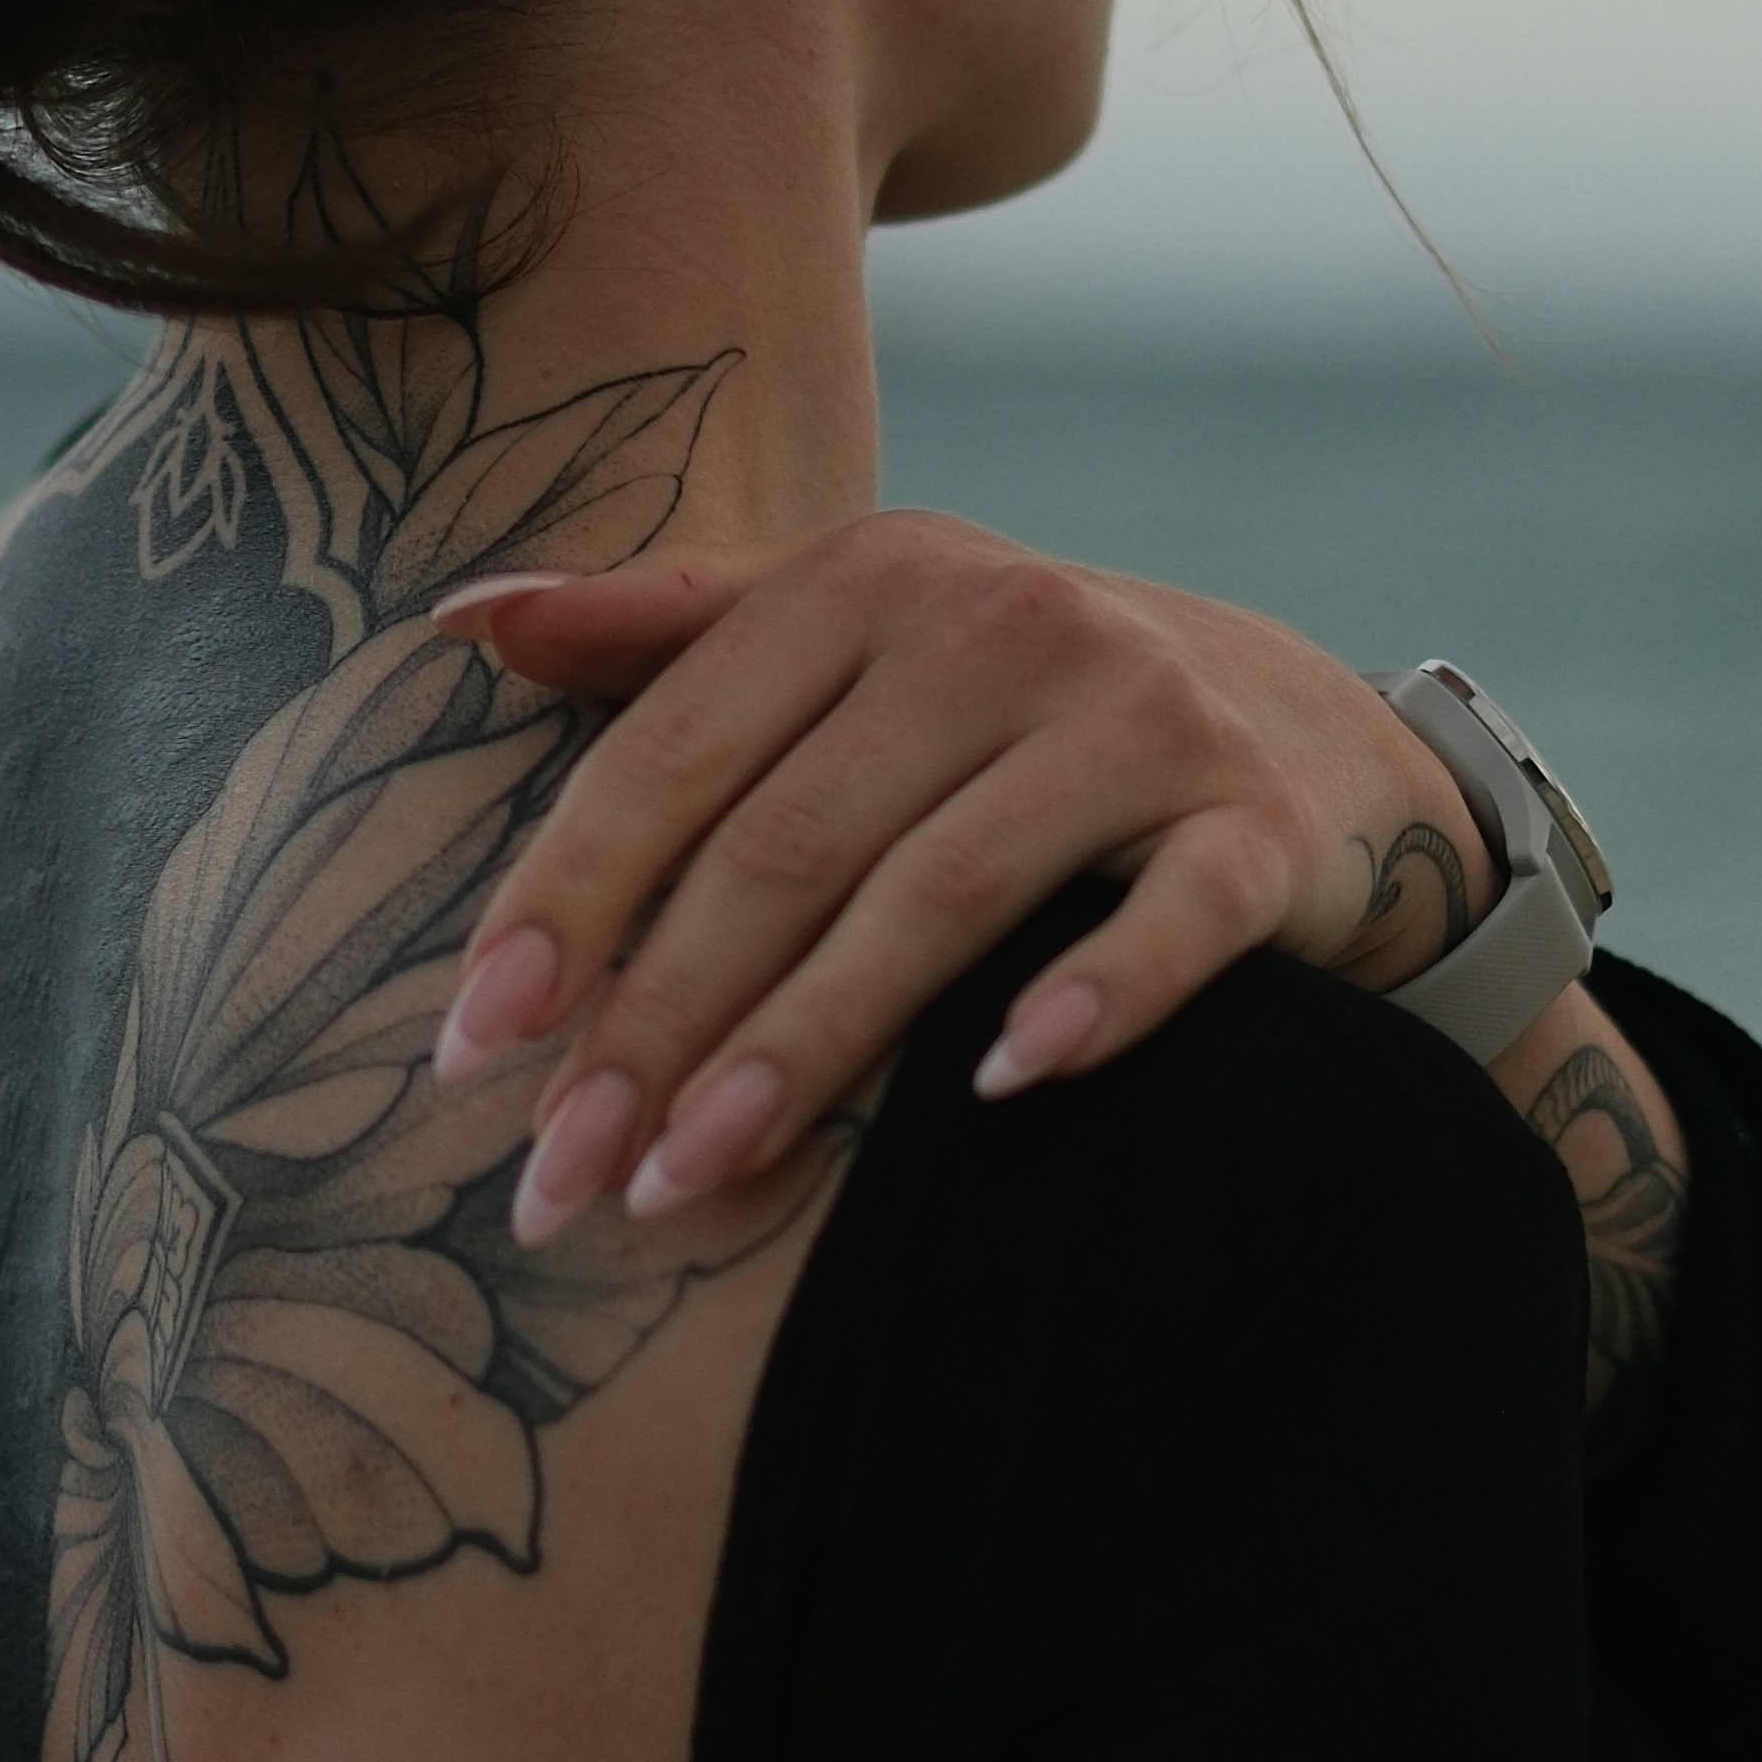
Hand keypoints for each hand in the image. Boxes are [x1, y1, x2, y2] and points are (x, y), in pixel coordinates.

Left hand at [424, 513, 1499, 1241]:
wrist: (1297, 725)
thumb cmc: (1008, 704)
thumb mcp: (847, 634)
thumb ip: (664, 625)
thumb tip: (463, 617)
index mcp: (868, 579)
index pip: (674, 751)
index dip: (563, 901)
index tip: (469, 1050)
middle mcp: (1001, 622)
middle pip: (787, 844)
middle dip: (656, 1025)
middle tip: (561, 1175)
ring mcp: (1141, 715)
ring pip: (940, 895)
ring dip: (806, 1051)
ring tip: (692, 1183)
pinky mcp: (1260, 821)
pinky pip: (1169, 923)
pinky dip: (1088, 1002)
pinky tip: (998, 1090)